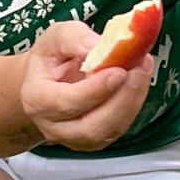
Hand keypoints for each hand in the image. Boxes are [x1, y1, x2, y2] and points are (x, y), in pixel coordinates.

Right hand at [20, 18, 154, 151]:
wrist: (47, 82)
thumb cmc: (50, 59)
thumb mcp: (54, 38)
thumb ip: (72, 38)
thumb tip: (97, 46)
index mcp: (37, 100)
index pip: (66, 103)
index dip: (95, 90)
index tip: (119, 70)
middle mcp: (54, 126)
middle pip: (91, 126)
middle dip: (121, 99)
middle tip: (138, 69)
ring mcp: (75, 138)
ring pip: (109, 131)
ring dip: (132, 100)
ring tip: (142, 69)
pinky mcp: (95, 141)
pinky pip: (118, 128)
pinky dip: (133, 104)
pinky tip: (139, 79)